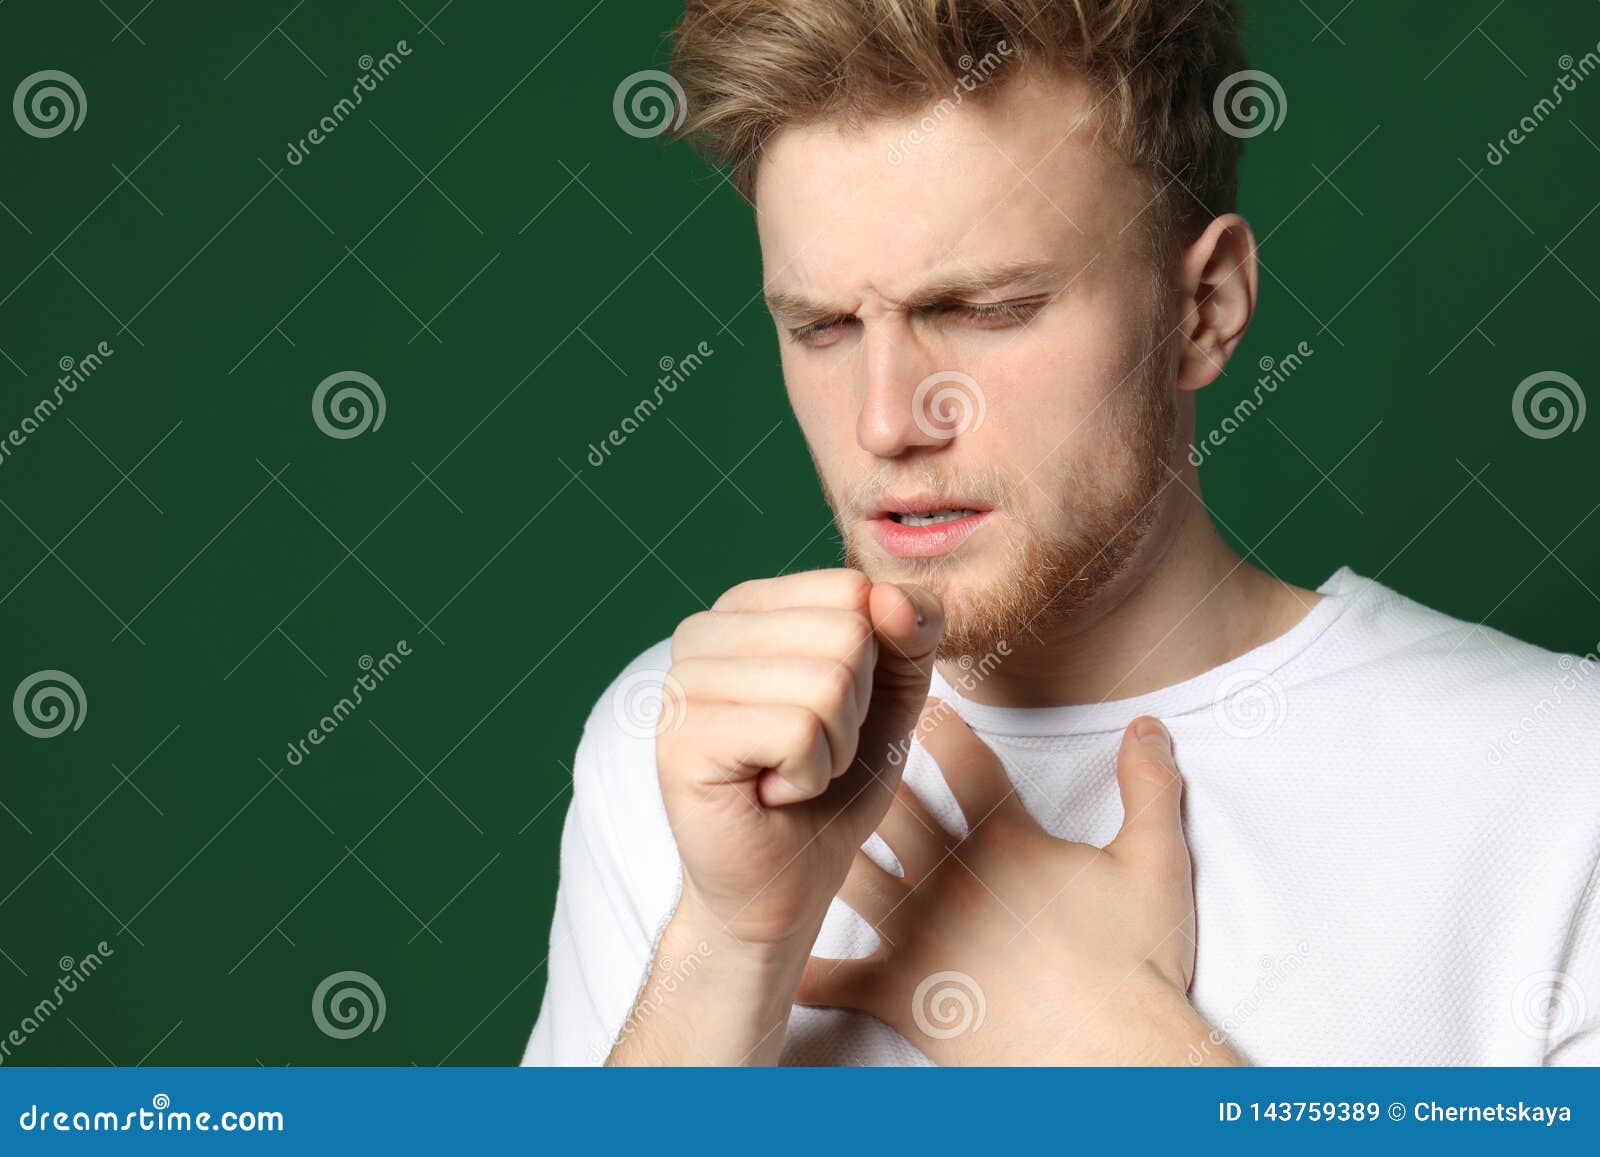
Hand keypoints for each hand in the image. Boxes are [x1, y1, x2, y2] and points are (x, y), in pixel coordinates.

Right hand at [658, 570, 942, 954]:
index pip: (852, 590)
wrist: (781, 890)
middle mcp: (701, 630)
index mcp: (744, 607)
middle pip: (846, 633)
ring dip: (832, 750)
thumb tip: (890, 593)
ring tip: (786, 775)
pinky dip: (807, 779)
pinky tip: (768, 796)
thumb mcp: (891, 699)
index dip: (872, 665)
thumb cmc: (830, 792)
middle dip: (855, 711)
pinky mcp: (683, 736)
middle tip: (806, 753)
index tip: (825, 715)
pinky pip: (800, 733)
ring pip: (828, 682)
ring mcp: (683, 680)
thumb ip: (909, 634)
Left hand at [796, 701, 1239, 1064]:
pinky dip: (808, 966)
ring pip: (853, 874)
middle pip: (889, 804)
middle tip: (833, 738)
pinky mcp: (904, 991)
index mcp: (1006, 840)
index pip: (964, 761)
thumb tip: (1148, 723)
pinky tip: (783, 950)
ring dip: (822, 847)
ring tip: (797, 819)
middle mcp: (950, 877)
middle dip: (860, 768)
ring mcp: (920, 935)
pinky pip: (839, 977)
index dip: (939, 723)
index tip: (917, 696)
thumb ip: (1149, 785)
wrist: (1110, 1055)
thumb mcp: (1155, 863)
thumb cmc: (1136, 964)